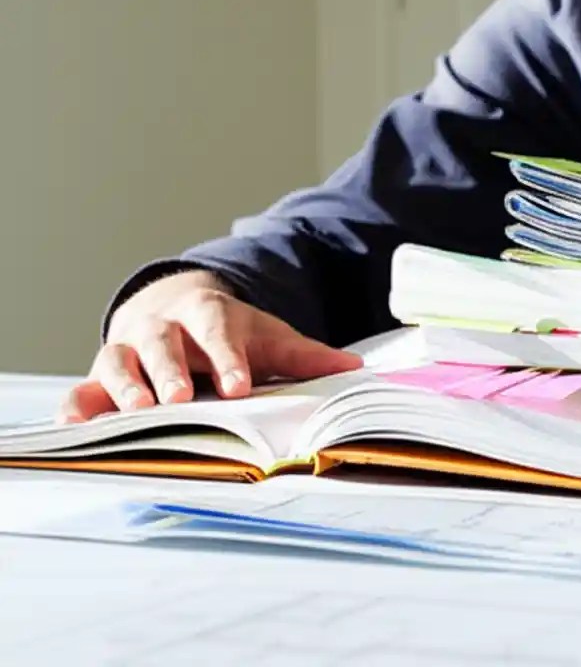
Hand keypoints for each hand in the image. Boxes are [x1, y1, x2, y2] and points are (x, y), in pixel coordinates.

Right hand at [60, 270, 362, 422]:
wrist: (175, 306)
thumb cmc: (226, 331)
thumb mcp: (266, 336)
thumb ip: (304, 356)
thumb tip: (353, 369)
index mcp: (206, 315)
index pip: (217, 332)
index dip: (227, 358)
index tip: (239, 386)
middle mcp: (161, 328)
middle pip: (161, 343)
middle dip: (169, 371)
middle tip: (180, 401)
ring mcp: (127, 349)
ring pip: (118, 362)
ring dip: (123, 387)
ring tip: (135, 413)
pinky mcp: (101, 375)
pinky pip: (84, 389)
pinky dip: (78, 407)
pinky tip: (74, 427)